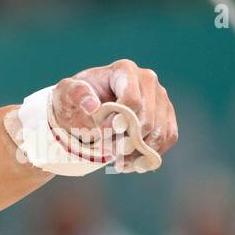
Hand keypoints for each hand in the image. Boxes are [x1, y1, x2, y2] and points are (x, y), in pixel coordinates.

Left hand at [51, 59, 177, 170]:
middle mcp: (147, 79)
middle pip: (147, 119)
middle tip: (108, 151)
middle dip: (126, 141)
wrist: (84, 107)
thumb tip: (93, 106)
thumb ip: (76, 94)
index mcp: (124, 70)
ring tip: (120, 163)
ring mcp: (160, 97)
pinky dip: (152, 154)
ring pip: (159, 131)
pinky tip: (133, 164)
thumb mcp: (66, 93)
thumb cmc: (75, 98)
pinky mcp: (166, 114)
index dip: (117, 123)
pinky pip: (168, 137)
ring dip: (139, 152)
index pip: (131, 101)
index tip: (101, 132)